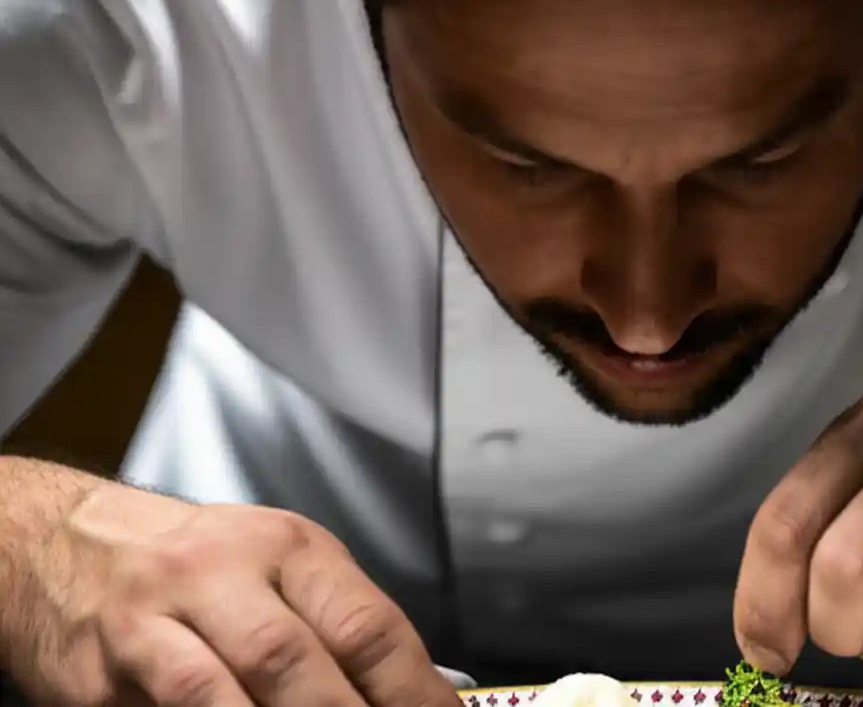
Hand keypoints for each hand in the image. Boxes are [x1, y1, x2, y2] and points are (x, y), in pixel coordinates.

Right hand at [5, 484, 457, 706]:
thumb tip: (418, 695)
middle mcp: (225, 573)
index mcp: (292, 549)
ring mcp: (158, 617)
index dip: (414, 692)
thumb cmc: (198, 565)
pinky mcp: (105, 668)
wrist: (69, 544)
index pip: (369, 626)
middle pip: (299, 659)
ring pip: (229, 688)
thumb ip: (340, 630)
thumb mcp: (281, 572)